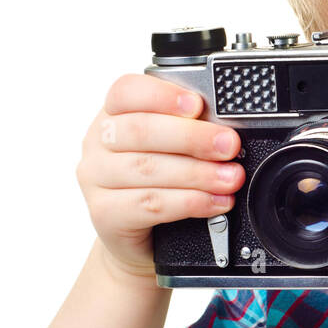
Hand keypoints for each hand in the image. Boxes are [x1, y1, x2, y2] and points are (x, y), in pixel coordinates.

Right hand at [75, 73, 243, 283]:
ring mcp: (96, 178)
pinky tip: (214, 202)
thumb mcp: (170, 147)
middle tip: (229, 146)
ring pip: (147, 168)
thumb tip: (227, 131)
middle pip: (140, 130)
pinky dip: (189, 202)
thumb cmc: (157, 181)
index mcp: (113, 113)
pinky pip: (150, 204)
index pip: (126, 91)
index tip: (197, 105)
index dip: (162, 95)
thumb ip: (189, 130)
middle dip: (192, 137)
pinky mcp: (105, 213)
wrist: (139, 236)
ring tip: (230, 178)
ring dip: (197, 173)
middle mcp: (98, 142)